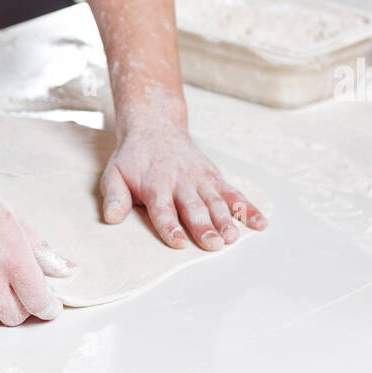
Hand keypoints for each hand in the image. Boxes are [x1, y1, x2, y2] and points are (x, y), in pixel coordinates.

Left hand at [99, 116, 267, 249]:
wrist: (155, 128)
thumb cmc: (133, 160)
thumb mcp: (114, 175)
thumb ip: (114, 196)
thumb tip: (112, 218)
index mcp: (155, 184)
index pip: (163, 209)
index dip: (170, 226)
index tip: (178, 242)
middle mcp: (181, 182)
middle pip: (194, 207)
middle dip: (204, 226)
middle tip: (213, 245)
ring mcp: (200, 179)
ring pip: (216, 202)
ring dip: (226, 220)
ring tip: (233, 238)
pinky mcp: (214, 178)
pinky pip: (233, 194)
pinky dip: (247, 208)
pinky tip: (260, 223)